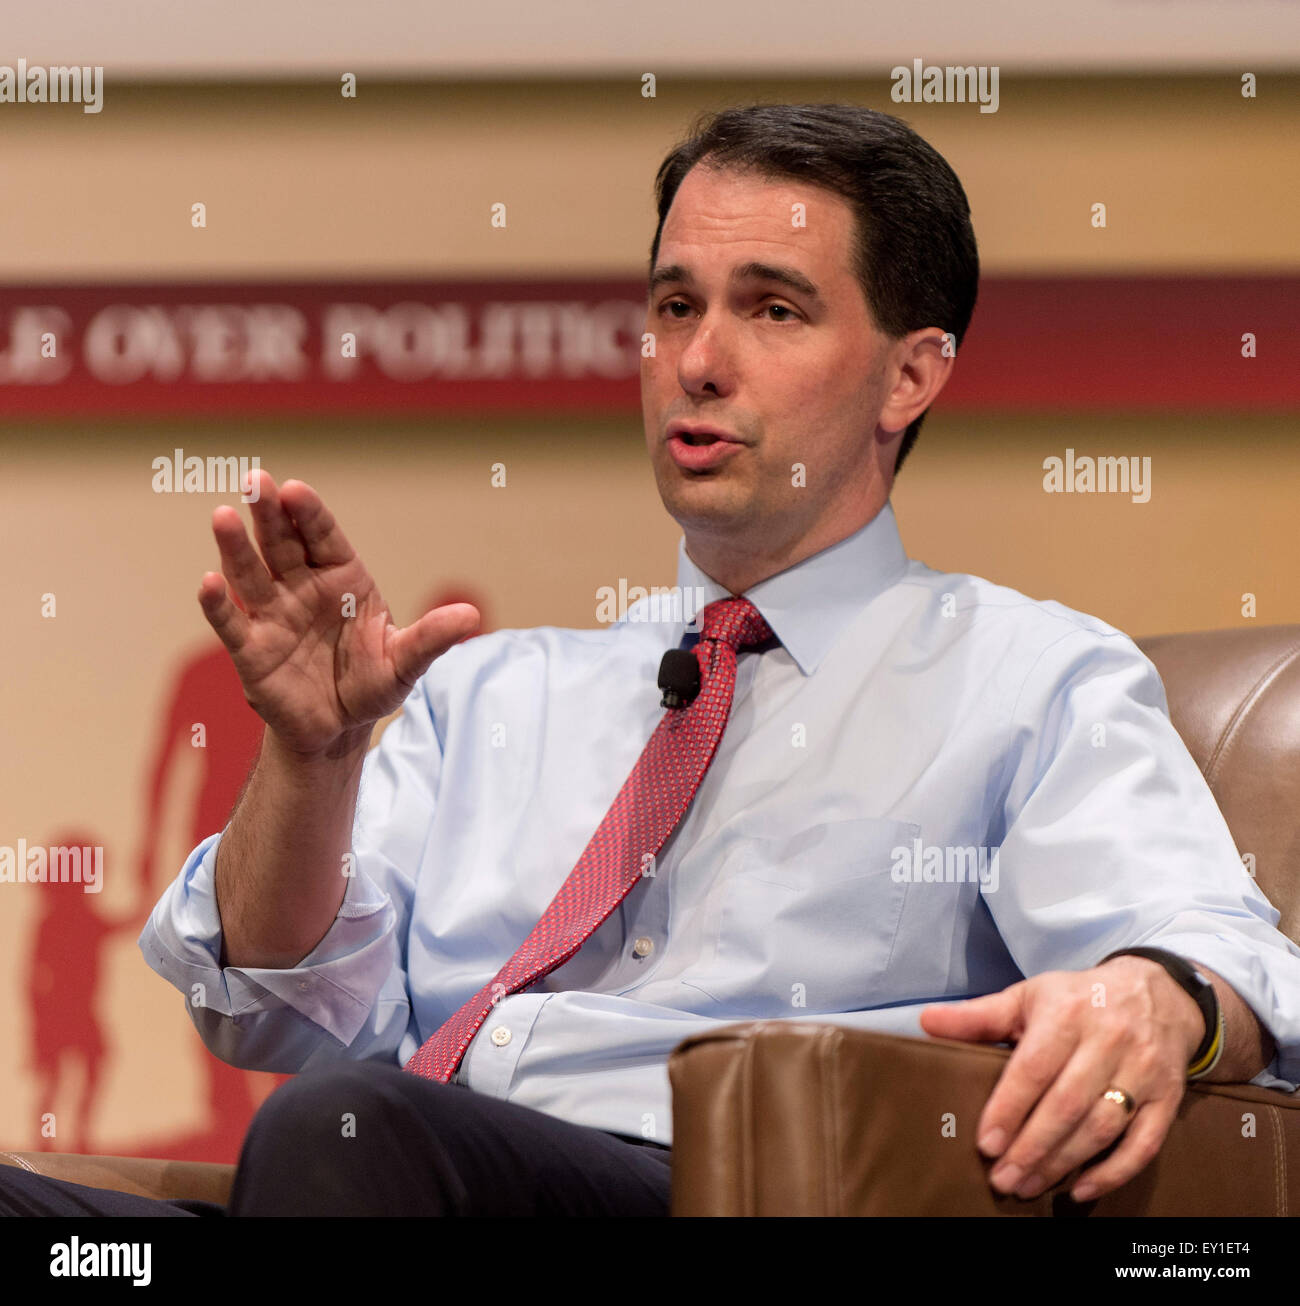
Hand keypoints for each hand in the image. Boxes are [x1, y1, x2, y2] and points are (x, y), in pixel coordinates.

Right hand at [198, 470, 479, 756]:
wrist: (338, 729)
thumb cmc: (372, 684)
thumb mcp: (405, 662)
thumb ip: (432, 638)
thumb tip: (471, 615)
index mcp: (342, 578)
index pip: (323, 537)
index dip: (308, 513)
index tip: (295, 489)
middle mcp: (302, 587)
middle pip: (282, 543)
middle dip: (268, 513)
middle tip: (256, 479)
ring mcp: (273, 615)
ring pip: (251, 574)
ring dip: (236, 546)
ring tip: (223, 516)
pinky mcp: (251, 649)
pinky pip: (231, 623)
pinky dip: (217, 605)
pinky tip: (207, 582)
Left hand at [919, 955, 1204, 1202]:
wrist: (1157, 993)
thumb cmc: (1078, 999)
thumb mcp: (1028, 996)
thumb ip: (978, 1015)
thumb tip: (926, 1022)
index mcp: (1067, 1014)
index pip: (1034, 1068)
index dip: (1009, 1109)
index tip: (986, 1143)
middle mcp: (1108, 1042)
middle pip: (1067, 1105)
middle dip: (1032, 1147)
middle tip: (1002, 1178)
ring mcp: (1143, 1072)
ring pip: (1101, 1128)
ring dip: (1063, 1163)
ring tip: (1028, 1185)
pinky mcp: (1168, 1098)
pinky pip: (1144, 1143)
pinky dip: (1114, 1172)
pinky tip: (1081, 1189)